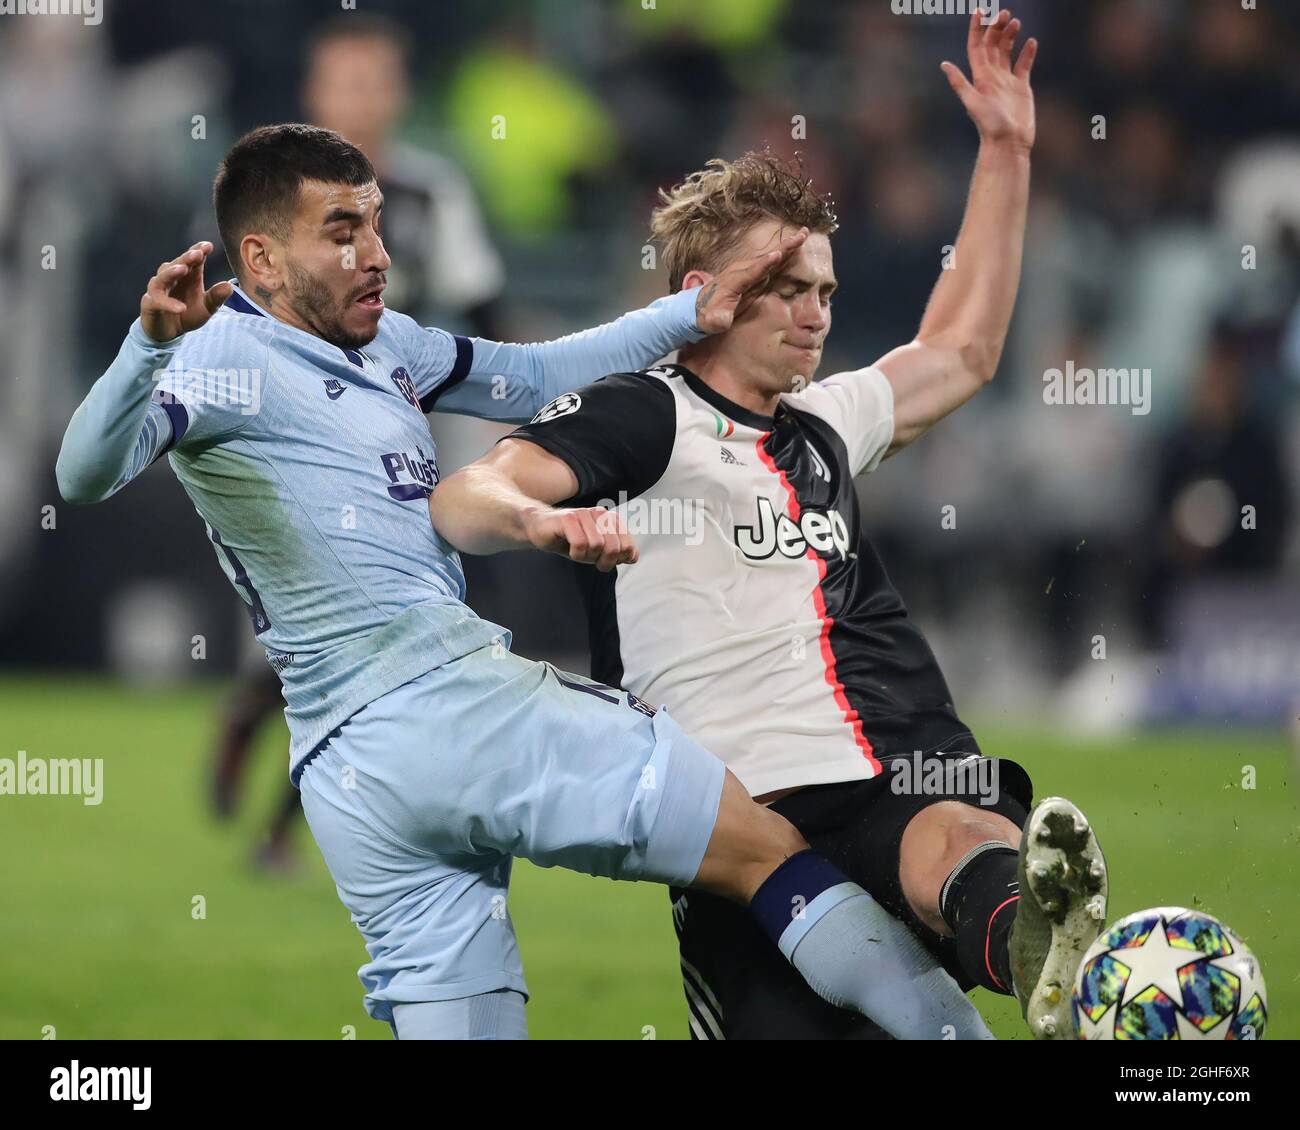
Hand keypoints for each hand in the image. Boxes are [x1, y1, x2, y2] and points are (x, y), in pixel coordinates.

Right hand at [140, 241, 233, 342]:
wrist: (169, 332)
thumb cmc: (187, 313)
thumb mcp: (206, 308)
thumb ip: (216, 297)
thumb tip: (229, 286)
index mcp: (188, 276)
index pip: (192, 260)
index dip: (198, 251)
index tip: (208, 246)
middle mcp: (171, 279)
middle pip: (177, 264)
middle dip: (186, 258)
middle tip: (197, 253)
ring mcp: (158, 290)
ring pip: (162, 278)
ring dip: (172, 272)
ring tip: (183, 269)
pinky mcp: (150, 304)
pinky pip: (158, 301)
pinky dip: (169, 304)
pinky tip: (181, 308)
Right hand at [523, 506, 638, 570]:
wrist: (542, 530)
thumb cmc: (572, 540)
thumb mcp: (598, 551)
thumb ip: (618, 553)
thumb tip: (633, 557)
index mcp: (612, 521)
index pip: (628, 547)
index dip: (617, 561)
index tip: (603, 560)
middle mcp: (601, 514)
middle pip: (614, 548)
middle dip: (603, 561)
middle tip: (589, 559)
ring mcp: (585, 514)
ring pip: (597, 546)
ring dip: (586, 556)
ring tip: (577, 551)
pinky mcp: (568, 518)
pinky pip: (580, 543)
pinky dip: (575, 553)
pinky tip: (569, 549)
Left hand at [694, 226, 808, 333]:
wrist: (701, 307)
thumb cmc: (708, 314)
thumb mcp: (710, 320)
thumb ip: (716, 319)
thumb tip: (718, 320)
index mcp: (734, 281)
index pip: (752, 271)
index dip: (765, 264)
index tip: (777, 255)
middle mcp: (742, 271)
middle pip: (766, 257)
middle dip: (784, 247)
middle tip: (802, 234)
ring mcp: (748, 271)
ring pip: (771, 257)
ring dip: (788, 246)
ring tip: (804, 234)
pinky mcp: (754, 275)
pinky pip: (772, 263)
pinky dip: (785, 254)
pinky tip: (796, 247)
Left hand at [941, 8, 1036, 152]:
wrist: (1009, 144)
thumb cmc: (990, 126)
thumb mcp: (973, 103)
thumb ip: (959, 83)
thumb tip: (944, 64)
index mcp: (980, 77)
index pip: (976, 48)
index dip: (976, 29)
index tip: (980, 11)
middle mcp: (992, 77)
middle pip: (992, 46)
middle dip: (996, 28)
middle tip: (1005, 13)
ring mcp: (1007, 82)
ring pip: (1007, 52)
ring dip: (1010, 36)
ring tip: (1015, 22)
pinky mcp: (1021, 88)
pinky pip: (1023, 65)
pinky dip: (1027, 53)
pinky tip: (1031, 42)